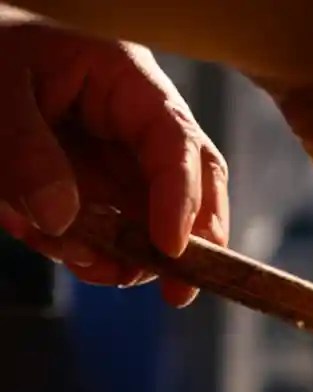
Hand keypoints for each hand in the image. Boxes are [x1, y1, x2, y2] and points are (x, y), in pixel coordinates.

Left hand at [0, 22, 227, 306]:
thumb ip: (25, 150)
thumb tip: (64, 221)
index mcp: (127, 81)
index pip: (176, 143)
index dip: (183, 198)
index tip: (171, 248)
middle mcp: (135, 124)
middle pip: (191, 186)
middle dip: (188, 242)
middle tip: (178, 293)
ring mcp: (116, 157)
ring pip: (148, 218)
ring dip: (123, 254)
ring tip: (77, 260)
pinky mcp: (92, 185)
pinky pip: (105, 229)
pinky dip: (86, 250)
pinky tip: (52, 243)